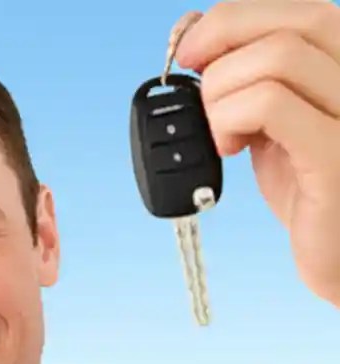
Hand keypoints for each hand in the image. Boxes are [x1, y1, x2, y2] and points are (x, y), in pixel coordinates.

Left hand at [175, 1, 339, 307]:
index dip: (235, 17)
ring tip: (221, 131)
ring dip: (222, 91)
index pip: (302, 10)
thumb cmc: (312, 193)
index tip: (191, 47)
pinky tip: (230, 148)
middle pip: (296, 21)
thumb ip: (255, 81)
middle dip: (223, 40)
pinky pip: (272, 105)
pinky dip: (230, 118)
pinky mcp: (337, 158)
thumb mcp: (280, 125)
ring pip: (278, 58)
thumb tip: (196, 36)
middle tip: (192, 79)